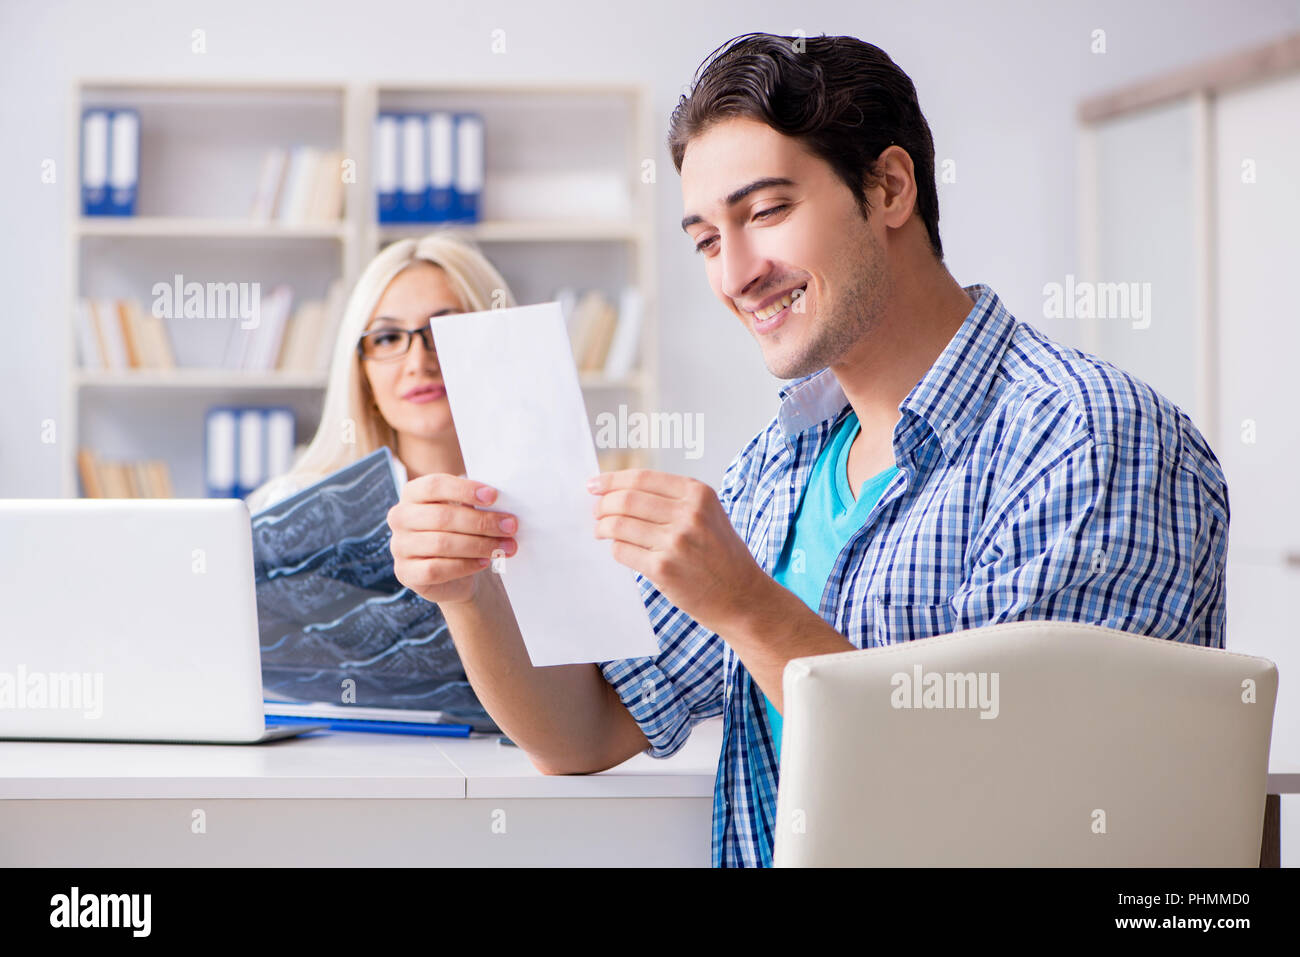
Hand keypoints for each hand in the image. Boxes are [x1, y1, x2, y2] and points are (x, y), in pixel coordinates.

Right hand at [388, 473, 517, 605]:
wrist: (454, 573)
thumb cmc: (461, 532)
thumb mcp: (466, 512)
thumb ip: (475, 504)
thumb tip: (500, 505)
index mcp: (412, 493)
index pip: (435, 485)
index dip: (464, 489)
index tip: (494, 496)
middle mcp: (400, 517)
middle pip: (442, 516)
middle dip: (481, 522)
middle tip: (510, 526)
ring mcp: (399, 546)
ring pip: (441, 544)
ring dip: (480, 545)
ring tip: (506, 546)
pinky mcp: (406, 573)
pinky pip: (436, 568)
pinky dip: (465, 565)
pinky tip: (485, 562)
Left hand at [589, 468, 763, 634]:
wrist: (741, 596)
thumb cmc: (720, 554)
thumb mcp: (708, 514)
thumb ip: (672, 499)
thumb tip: (620, 489)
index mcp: (698, 494)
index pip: (641, 478)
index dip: (611, 480)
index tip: (594, 484)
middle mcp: (688, 514)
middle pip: (626, 500)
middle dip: (602, 504)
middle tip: (595, 511)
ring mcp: (676, 542)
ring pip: (619, 525)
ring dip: (602, 527)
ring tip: (601, 531)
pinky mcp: (663, 569)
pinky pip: (623, 551)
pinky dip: (615, 549)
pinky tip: (620, 549)